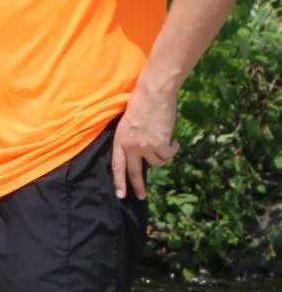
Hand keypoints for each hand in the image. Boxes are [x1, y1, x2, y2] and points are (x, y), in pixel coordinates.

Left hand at [112, 82, 177, 197]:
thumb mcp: (128, 122)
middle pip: (133, 172)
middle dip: (137, 186)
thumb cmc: (141, 103)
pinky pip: (168, 155)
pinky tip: (174, 142)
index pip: (117, 165)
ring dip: (162, 155)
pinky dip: (172, 149)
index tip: (121, 194)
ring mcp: (145, 147)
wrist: (153, 94)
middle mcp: (131, 146)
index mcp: (120, 140)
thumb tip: (141, 151)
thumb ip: (131, 138)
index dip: (119, 180)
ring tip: (165, 143)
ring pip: (156, 162)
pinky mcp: (160, 144)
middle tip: (140, 197)